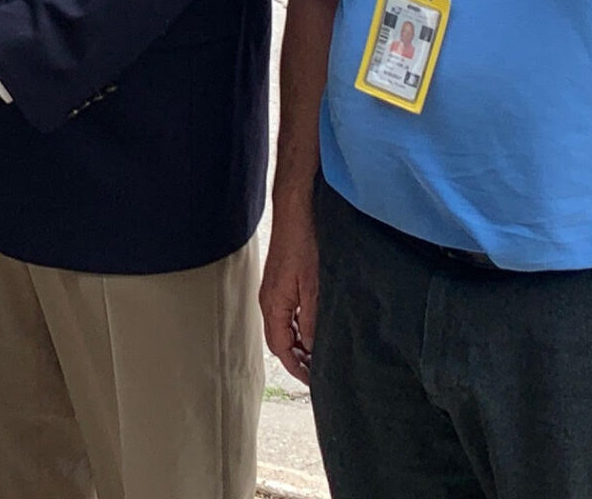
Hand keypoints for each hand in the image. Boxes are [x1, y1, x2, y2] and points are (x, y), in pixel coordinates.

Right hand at [261, 200, 319, 381]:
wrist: (296, 209)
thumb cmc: (304, 242)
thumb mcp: (314, 286)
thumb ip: (312, 319)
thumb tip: (311, 347)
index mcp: (273, 304)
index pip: (280, 347)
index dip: (296, 367)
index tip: (314, 381)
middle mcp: (270, 299)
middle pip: (279, 340)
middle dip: (297, 359)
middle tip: (320, 373)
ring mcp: (275, 290)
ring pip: (284, 327)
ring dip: (300, 343)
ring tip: (321, 355)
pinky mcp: (283, 281)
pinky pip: (288, 313)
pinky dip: (300, 327)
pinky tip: (316, 327)